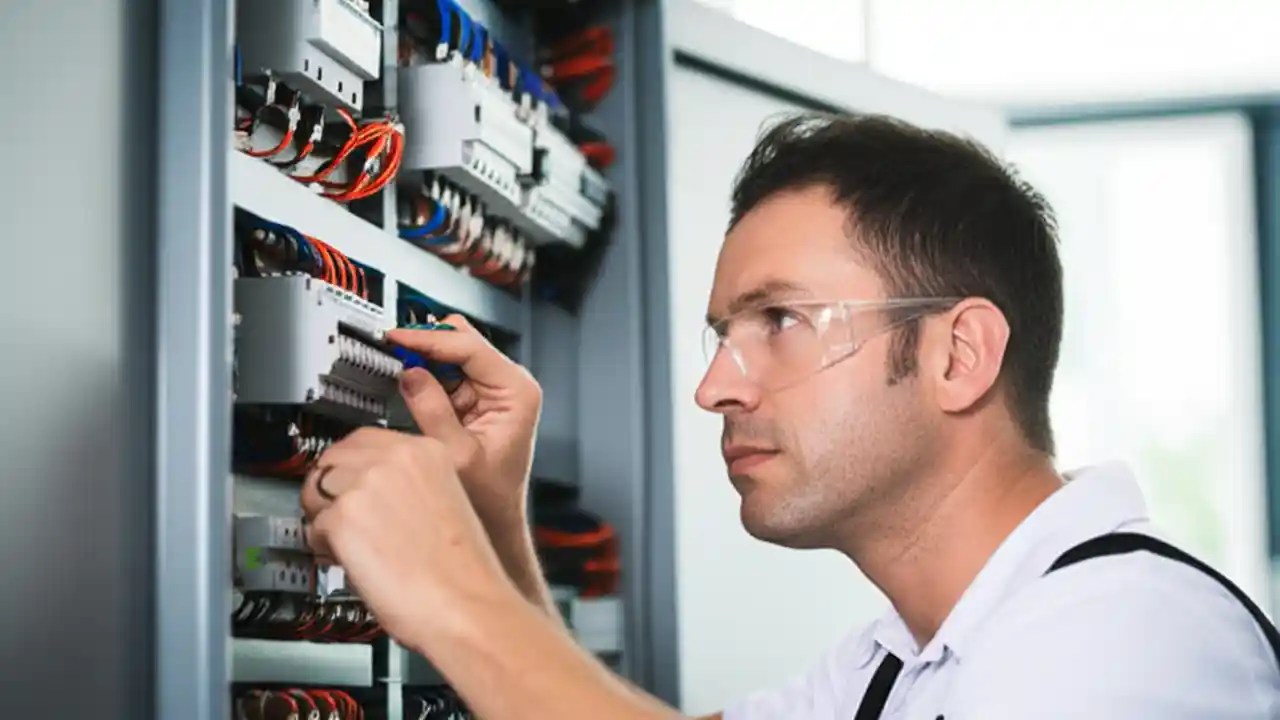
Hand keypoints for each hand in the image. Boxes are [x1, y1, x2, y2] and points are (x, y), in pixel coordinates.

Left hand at [300, 428, 515, 644]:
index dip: (351, 468)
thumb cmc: (463, 571)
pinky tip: (352, 564)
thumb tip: (367, 494)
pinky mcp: (343, 517)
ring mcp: (366, 484)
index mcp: (427, 451)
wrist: (466, 606)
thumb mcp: (445, 501)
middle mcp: (395, 458)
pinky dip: (324, 548)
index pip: (364, 440)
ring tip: (348, 547)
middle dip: (331, 490)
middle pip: (333, 459)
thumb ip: (406, 486)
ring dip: (324, 517)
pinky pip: (314, 527)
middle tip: (343, 521)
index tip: (350, 487)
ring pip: (316, 490)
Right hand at [385, 315, 541, 526]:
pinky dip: (424, 375)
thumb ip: (432, 411)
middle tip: (391, 350)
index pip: (470, 347)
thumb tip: (409, 375)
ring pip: (450, 353)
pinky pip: (444, 373)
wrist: (496, 519)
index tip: (396, 337)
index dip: (428, 339)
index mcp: (516, 391)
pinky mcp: (474, 398)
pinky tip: (407, 385)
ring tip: (395, 370)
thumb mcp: (456, 454)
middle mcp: (509, 384)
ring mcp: (492, 389)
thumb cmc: (490, 496)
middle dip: (426, 343)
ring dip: (423, 359)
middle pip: (462, 340)